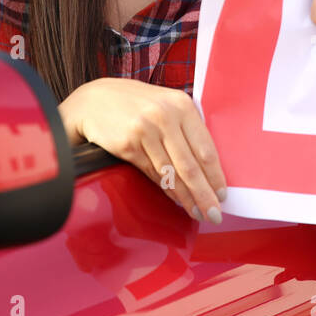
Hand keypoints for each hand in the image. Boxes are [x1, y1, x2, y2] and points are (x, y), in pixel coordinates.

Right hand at [59, 77, 226, 223]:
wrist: (93, 101)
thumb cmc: (135, 105)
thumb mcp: (165, 105)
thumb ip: (186, 127)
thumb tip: (208, 167)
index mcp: (182, 105)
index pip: (206, 148)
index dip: (215, 176)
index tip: (222, 194)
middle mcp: (165, 116)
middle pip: (191, 165)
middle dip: (204, 194)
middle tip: (214, 214)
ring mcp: (145, 130)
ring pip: (172, 174)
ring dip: (186, 198)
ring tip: (197, 213)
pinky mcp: (127, 144)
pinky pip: (152, 173)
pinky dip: (166, 190)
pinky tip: (176, 200)